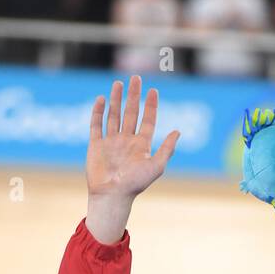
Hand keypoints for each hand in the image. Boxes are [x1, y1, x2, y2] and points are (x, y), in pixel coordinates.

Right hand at [87, 76, 179, 200]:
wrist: (112, 195)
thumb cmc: (135, 184)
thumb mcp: (156, 166)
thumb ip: (167, 149)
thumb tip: (178, 131)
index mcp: (141, 145)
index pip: (148, 120)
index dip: (151, 105)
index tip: (153, 91)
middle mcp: (126, 140)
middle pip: (131, 112)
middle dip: (133, 96)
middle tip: (136, 78)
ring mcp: (111, 142)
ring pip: (114, 115)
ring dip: (116, 99)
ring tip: (118, 84)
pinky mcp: (96, 145)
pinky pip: (96, 125)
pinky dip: (98, 112)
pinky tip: (101, 99)